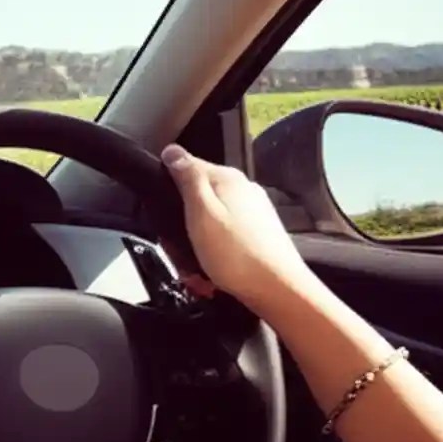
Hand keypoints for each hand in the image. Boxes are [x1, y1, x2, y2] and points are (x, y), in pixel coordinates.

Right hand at [161, 144, 312, 308]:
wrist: (277, 290)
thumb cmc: (237, 255)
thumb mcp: (201, 212)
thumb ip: (187, 178)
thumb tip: (172, 151)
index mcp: (227, 179)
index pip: (185, 167)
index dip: (168, 192)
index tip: (165, 219)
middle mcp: (242, 190)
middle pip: (195, 199)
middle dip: (181, 228)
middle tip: (180, 251)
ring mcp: (251, 212)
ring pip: (206, 222)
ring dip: (194, 246)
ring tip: (196, 269)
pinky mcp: (256, 233)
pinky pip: (222, 238)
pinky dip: (212, 254)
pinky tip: (211, 272)